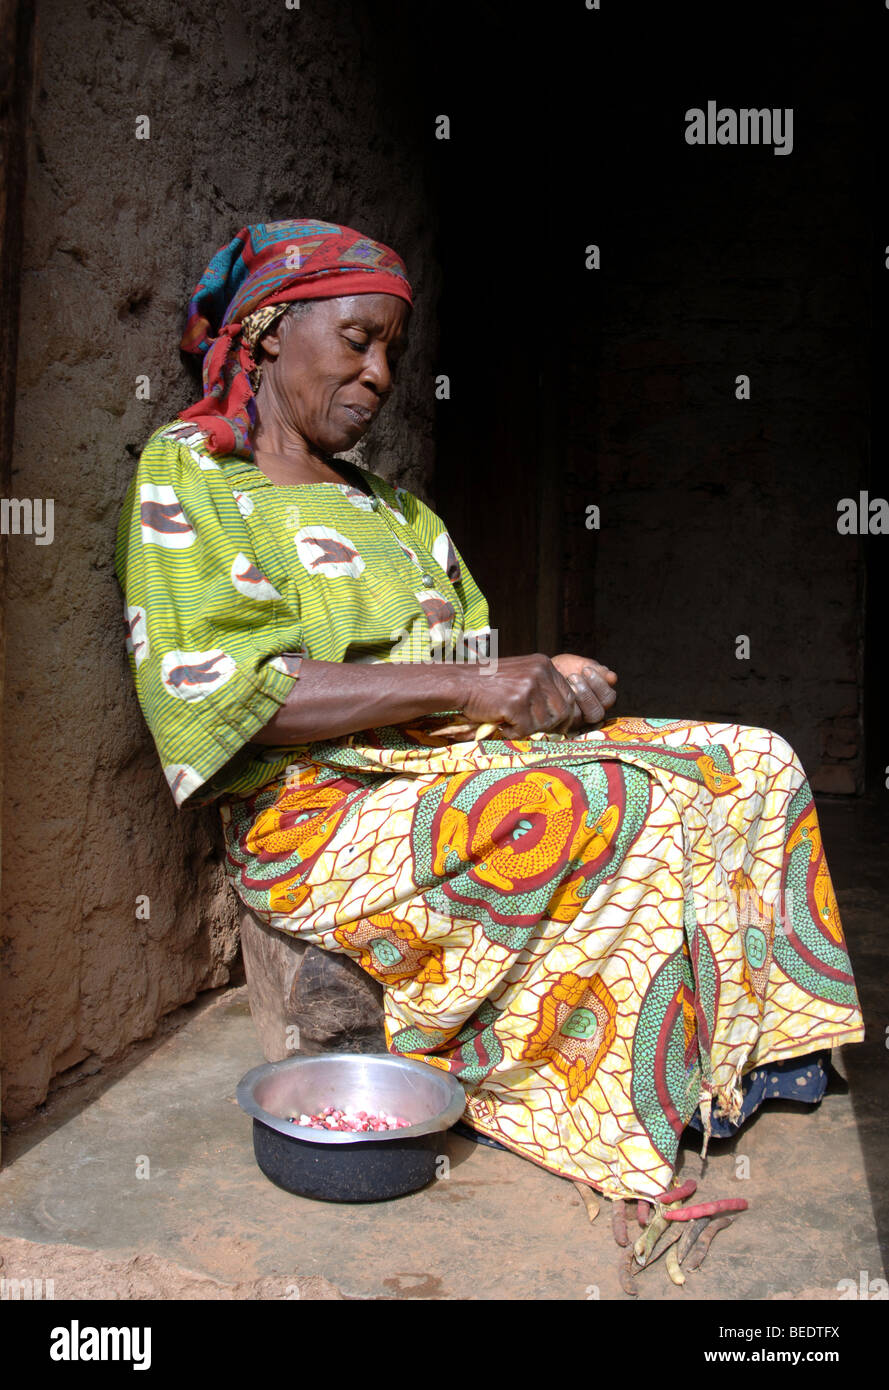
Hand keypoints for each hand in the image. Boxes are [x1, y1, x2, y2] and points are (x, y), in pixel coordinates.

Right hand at [456, 653, 580, 739]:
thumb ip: (543, 688)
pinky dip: (513, 732)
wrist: (460, 683)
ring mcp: (528, 688)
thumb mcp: (522, 675)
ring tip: (510, 721)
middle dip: (549, 724)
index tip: (555, 724)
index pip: (569, 695)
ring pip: (544, 722)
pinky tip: (501, 724)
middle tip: (530, 726)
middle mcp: (540, 673)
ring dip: (528, 728)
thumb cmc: (489, 683)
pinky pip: (525, 730)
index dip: (564, 714)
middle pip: (562, 710)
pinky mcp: (515, 704)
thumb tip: (566, 716)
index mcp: (544, 664)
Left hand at [550, 653, 617, 729]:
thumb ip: (596, 670)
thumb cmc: (561, 669)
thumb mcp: (579, 665)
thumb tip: (613, 678)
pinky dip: (564, 706)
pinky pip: (567, 722)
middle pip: (598, 713)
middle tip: (574, 677)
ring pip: (582, 720)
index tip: (586, 669)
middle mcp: (589, 713)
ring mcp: (576, 722)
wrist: (537, 674)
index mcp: (598, 698)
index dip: (600, 685)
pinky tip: (556, 692)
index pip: (608, 698)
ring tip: (566, 683)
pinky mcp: (561, 726)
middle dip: (588, 694)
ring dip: (577, 699)